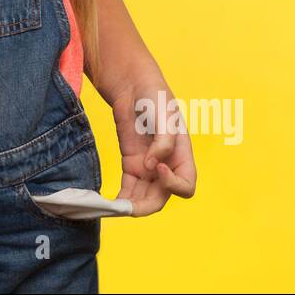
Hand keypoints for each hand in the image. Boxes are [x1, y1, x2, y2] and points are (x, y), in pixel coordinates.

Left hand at [105, 60, 196, 216]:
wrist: (132, 85)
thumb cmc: (154, 95)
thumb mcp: (164, 114)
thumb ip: (163, 141)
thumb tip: (152, 166)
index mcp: (182, 156)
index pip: (186, 185)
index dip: (173, 185)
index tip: (156, 167)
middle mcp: (167, 166)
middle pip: (162, 197)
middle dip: (147, 206)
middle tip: (126, 207)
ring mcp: (148, 167)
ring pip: (144, 197)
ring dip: (131, 206)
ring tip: (113, 209)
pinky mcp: (131, 165)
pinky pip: (129, 189)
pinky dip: (121, 198)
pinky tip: (108, 204)